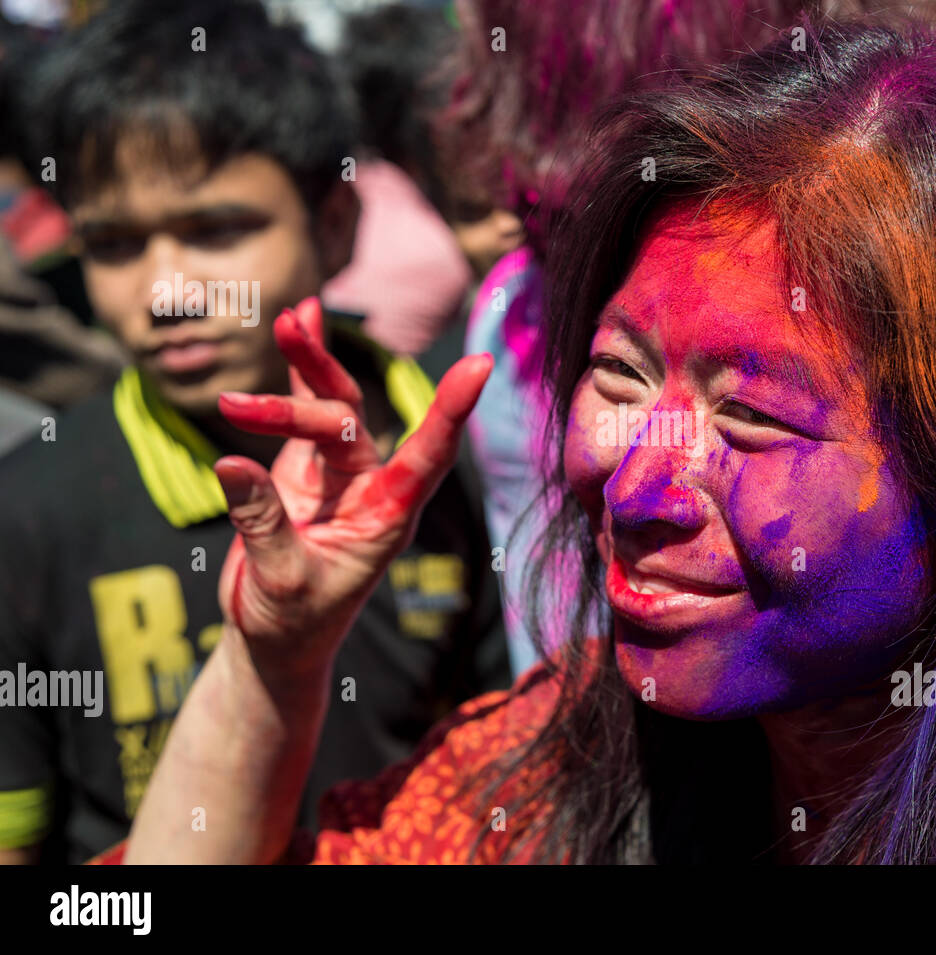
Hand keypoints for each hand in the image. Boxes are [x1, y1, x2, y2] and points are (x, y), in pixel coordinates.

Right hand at [212, 297, 491, 674]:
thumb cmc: (293, 623)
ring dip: (306, 367)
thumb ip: (263, 521)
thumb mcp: (281, 579)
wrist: (275, 642)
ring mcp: (340, 473)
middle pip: (350, 420)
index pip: (428, 456)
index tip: (481, 364)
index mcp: (389, 516)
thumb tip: (232, 462)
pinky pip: (306, 410)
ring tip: (286, 318)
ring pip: (329, 407)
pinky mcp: (305, 469)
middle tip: (258, 372)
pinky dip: (301, 372)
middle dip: (308, 391)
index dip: (452, 412)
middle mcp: (374, 486)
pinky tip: (304, 321)